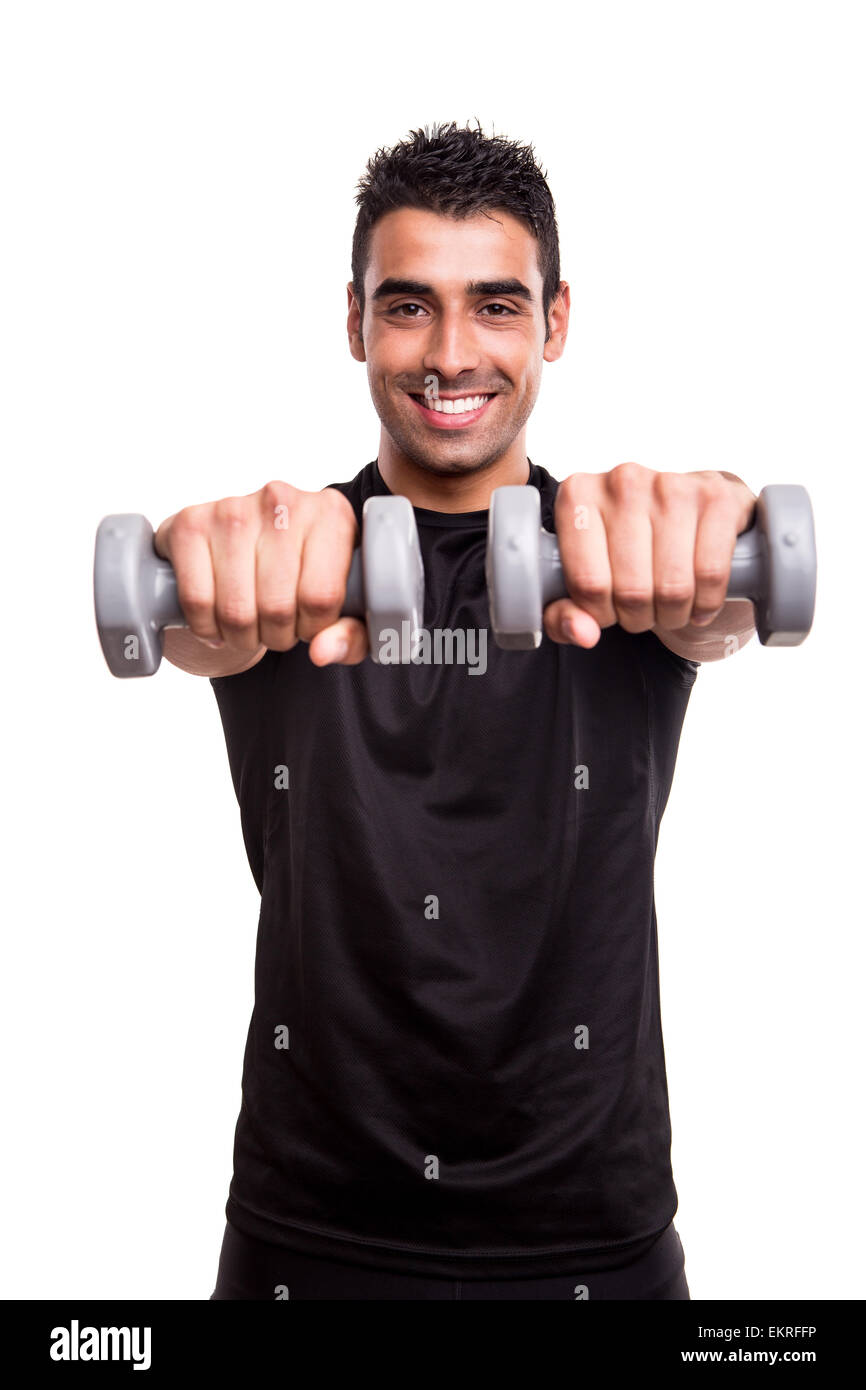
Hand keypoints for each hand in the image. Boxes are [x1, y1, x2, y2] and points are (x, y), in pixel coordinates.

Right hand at [154, 480, 366, 664]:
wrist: (236, 540)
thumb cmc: (297, 575)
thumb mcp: (342, 606)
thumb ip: (350, 635)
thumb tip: (322, 652)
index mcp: (331, 514)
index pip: (320, 597)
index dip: (312, 629)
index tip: (307, 626)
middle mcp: (282, 502)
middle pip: (276, 608)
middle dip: (276, 636)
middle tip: (276, 629)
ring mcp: (232, 508)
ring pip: (235, 610)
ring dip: (241, 636)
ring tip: (250, 626)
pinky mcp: (190, 523)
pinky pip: (197, 600)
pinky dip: (206, 626)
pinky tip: (218, 619)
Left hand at [546, 462, 757, 646]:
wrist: (690, 516)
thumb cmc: (628, 550)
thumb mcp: (584, 581)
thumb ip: (563, 614)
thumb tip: (583, 633)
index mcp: (578, 495)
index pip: (587, 583)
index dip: (600, 614)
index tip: (608, 612)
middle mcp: (623, 480)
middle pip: (632, 590)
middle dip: (638, 618)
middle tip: (642, 612)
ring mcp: (672, 484)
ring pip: (673, 587)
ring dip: (674, 614)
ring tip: (669, 608)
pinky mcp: (717, 497)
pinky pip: (711, 574)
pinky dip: (707, 602)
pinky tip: (699, 602)